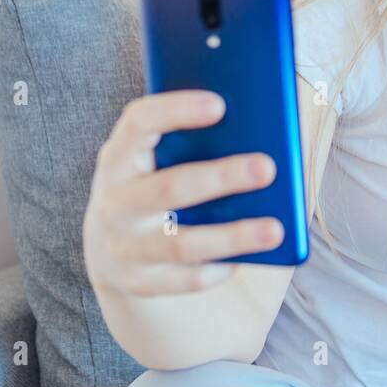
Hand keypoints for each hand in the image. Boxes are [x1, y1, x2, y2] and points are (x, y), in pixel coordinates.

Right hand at [83, 90, 284, 296]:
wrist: (111, 246)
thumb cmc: (157, 181)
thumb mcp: (158, 155)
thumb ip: (200, 135)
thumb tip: (272, 111)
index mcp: (120, 155)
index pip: (139, 122)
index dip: (176, 110)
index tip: (220, 104)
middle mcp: (114, 201)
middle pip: (169, 187)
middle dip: (221, 177)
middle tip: (268, 167)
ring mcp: (122, 246)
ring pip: (180, 243)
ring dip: (232, 236)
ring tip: (276, 229)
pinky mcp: (137, 282)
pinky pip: (182, 280)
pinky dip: (215, 271)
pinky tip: (246, 261)